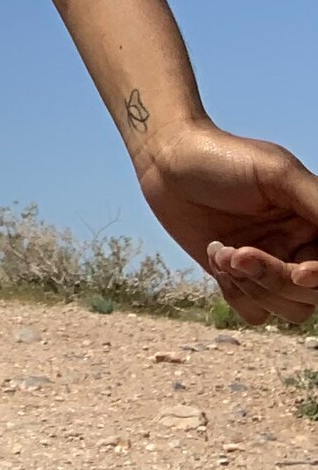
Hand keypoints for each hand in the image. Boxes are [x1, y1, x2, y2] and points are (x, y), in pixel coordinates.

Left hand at [136, 120, 317, 326]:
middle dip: (275, 280)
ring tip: (223, 253)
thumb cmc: (223, 157)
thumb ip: (317, 202)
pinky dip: (235, 293)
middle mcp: (298, 247)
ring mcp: (269, 264)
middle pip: (311, 296)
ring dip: (253, 287)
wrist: (167, 161)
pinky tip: (215, 256)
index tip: (298, 273)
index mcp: (313, 221)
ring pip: (287, 309)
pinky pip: (254, 312)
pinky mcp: (239, 277)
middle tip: (239, 253)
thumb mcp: (276, 172)